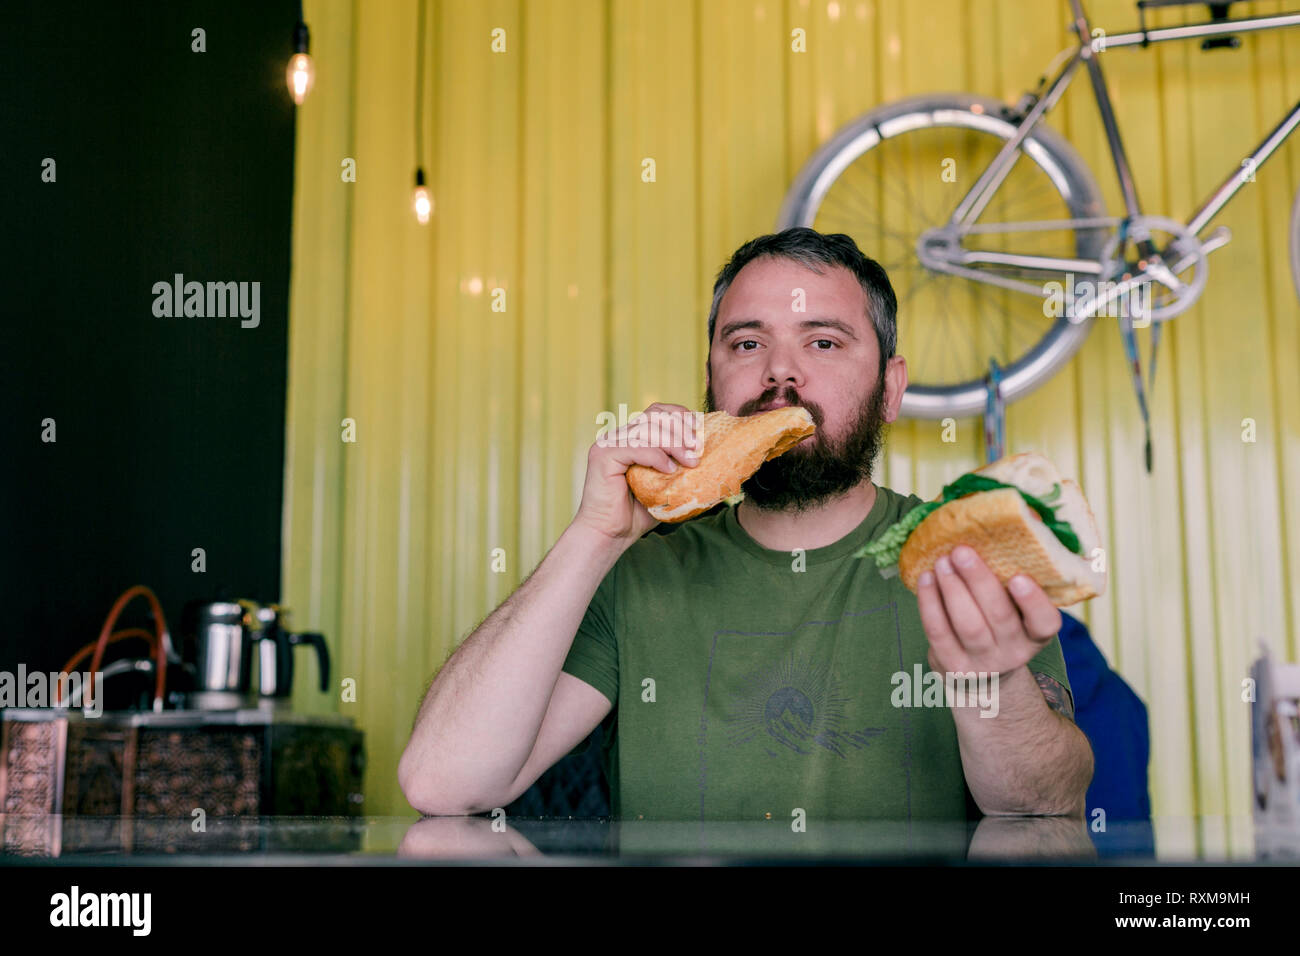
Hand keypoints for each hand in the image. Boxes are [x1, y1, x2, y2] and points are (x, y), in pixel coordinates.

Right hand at [573, 402, 702, 541]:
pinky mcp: (602, 455)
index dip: (681, 416)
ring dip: (674, 443)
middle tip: (698, 448)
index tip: (700, 432)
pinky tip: (670, 469)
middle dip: (681, 428)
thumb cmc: (637, 514)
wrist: (610, 535)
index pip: (658, 412)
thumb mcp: (667, 486)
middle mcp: (618, 436)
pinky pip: (635, 446)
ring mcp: (608, 443)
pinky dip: (656, 456)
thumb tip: (715, 459)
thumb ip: (682, 469)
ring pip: (647, 428)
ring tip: (690, 462)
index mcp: (631, 438)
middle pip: (654, 415)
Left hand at [916, 544, 1061, 677]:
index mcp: (1036, 634)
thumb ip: (1011, 582)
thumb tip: (995, 530)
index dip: (1033, 601)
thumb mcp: (1016, 612)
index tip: (1018, 577)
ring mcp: (983, 662)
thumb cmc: (998, 626)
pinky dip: (930, 603)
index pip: (1045, 622)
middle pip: (999, 616)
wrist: (979, 676)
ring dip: (952, 588)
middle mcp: (1015, 651)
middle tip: (961, 551)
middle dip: (978, 580)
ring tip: (942, 561)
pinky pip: (939, 632)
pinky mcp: (953, 666)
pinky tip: (926, 578)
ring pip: (968, 625)